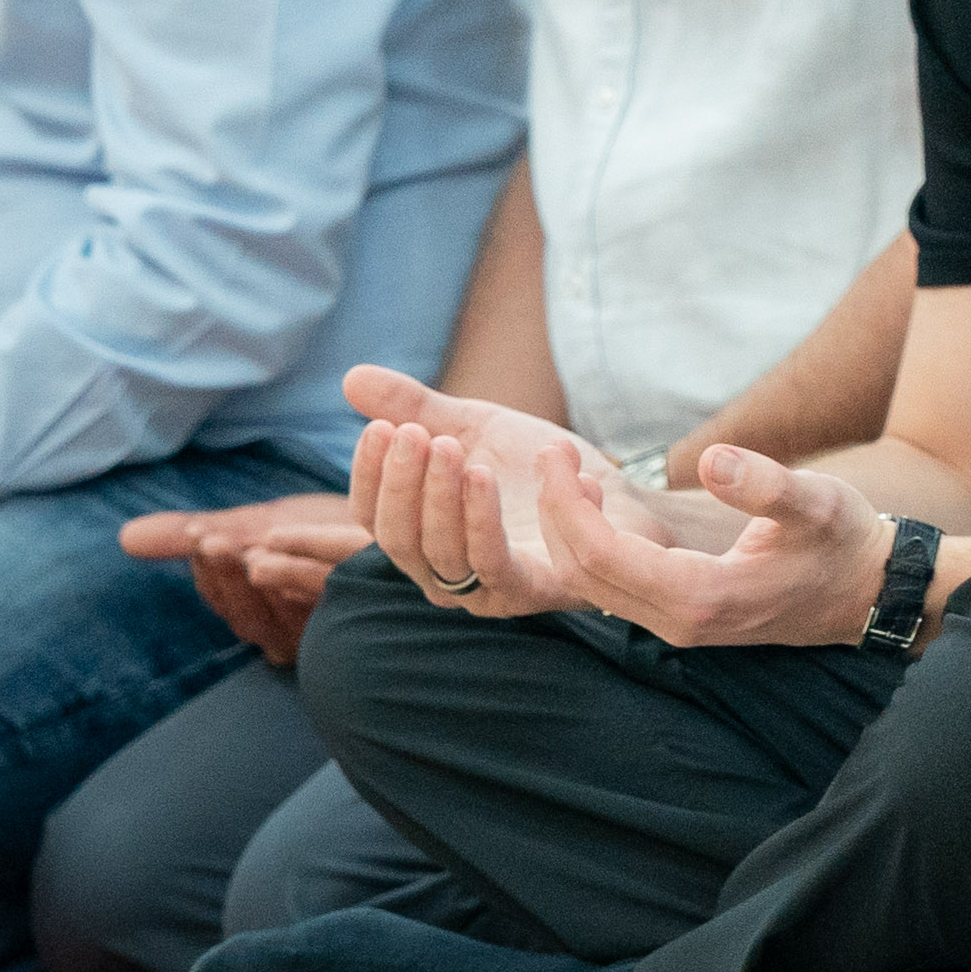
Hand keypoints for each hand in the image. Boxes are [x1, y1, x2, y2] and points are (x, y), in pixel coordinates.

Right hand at [120, 493, 367, 664]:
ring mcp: (337, 623)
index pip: (230, 603)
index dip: (212, 575)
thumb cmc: (314, 532)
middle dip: (232, 577)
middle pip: (257, 613)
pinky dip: (322, 572)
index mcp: (266, 616)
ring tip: (249, 544)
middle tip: (214, 540)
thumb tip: (125, 538)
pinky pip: (346, 595)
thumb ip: (193, 536)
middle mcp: (300, 630)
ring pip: (298, 605)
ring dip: (272, 574)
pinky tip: (317, 553)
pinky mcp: (377, 606)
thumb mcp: (251, 528)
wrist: (389, 516)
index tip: (198, 536)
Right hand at [341, 366, 669, 618]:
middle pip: (400, 540)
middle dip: (401, 484)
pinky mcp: (533, 593)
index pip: (373, 517)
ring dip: (440, 498)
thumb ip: (419, 409)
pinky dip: (484, 520)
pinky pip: (495, 566)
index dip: (370, 474)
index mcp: (424, 536)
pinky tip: (485, 475)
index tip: (379, 427)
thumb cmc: (539, 468)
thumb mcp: (476, 428)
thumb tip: (350, 378)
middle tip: (413, 433)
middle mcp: (445, 574)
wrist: (620, 491)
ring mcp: (487, 591)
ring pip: (442, 554)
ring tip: (449, 447)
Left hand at [533, 440, 897, 648]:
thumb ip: (765, 485)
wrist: (867, 592)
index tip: (555, 452)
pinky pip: (612, 587)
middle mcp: (678, 622)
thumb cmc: (843, 542)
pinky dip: (590, 545)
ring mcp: (678, 625)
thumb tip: (713, 460)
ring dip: (568, 529)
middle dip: (554, 511)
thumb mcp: (817, 502)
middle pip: (583, 572)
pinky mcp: (681, 616)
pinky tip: (595, 505)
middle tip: (550, 453)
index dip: (566, 502)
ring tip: (566, 473)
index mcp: (701, 596)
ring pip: (591, 585)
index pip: (601, 554)